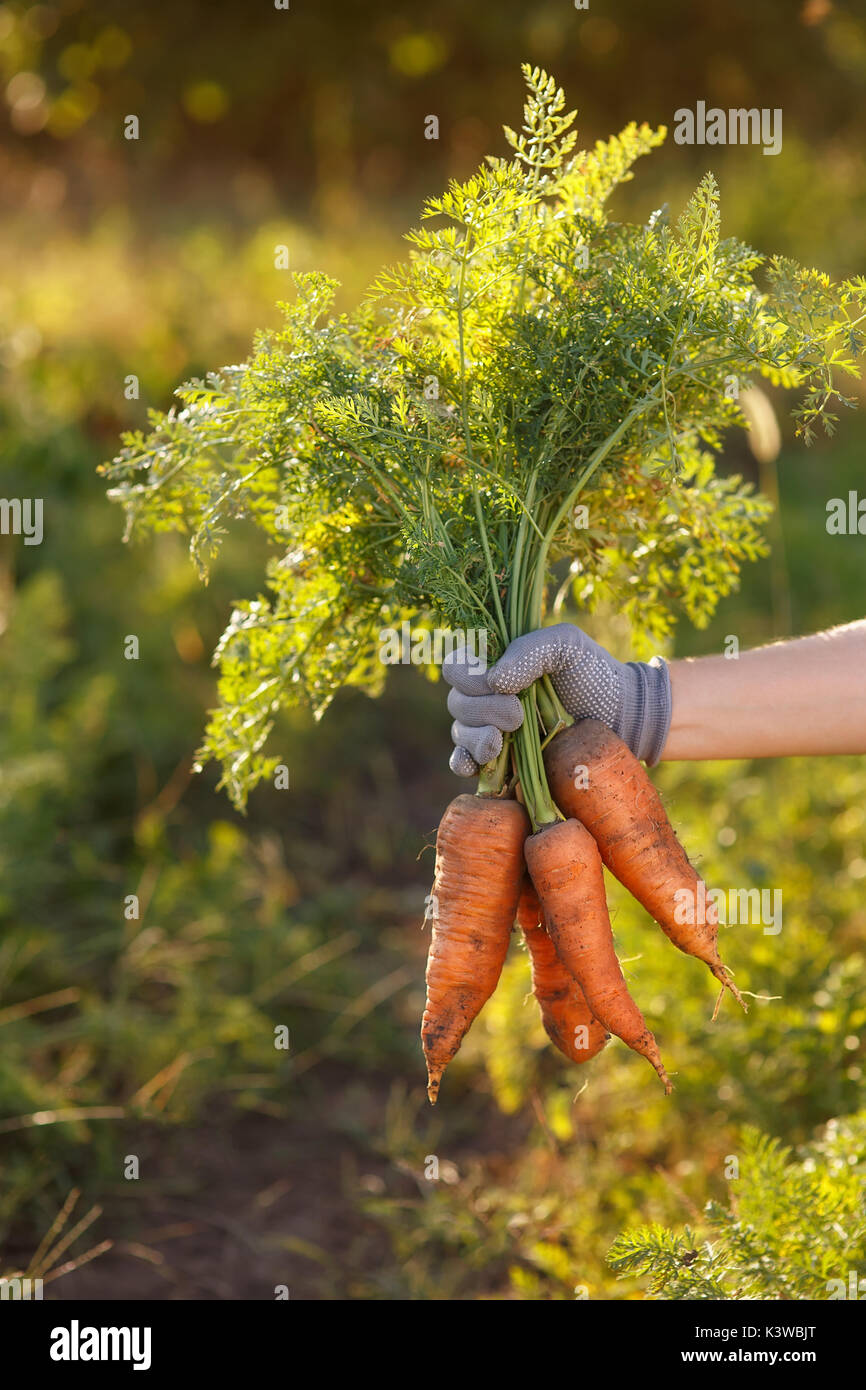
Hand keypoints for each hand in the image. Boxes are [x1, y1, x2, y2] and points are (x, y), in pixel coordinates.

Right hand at [443, 622, 671, 775]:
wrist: (622, 716)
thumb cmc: (593, 673)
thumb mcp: (566, 645)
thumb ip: (529, 650)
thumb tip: (494, 680)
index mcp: (495, 663)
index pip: (456, 667)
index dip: (467, 676)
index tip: (496, 683)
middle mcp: (487, 695)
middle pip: (457, 702)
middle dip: (483, 710)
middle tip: (518, 714)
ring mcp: (492, 729)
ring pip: (460, 732)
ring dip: (476, 737)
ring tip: (503, 740)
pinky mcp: (502, 760)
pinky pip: (465, 762)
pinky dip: (464, 763)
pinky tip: (475, 765)